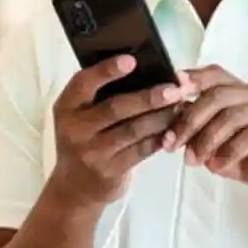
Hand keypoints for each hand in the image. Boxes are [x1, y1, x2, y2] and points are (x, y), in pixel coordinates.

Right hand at [50, 55, 186, 208]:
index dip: (107, 70)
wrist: (74, 187)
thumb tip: (145, 71)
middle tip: (175, 89)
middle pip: (116, 108)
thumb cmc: (85, 140)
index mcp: (67, 107)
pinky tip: (174, 129)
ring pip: (133, 130)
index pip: (84, 83)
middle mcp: (75, 129)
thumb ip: (100, 96)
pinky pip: (141, 150)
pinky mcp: (109, 171)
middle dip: (149, 97)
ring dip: (160, 117)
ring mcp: (92, 152)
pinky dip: (159, 138)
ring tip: (180, 106)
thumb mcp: (80, 116)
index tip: (131, 60)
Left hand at [166, 65, 247, 203]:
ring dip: (206, 141)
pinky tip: (217, 166)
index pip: (213, 74)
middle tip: (173, 144)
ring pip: (230, 117)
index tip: (171, 90)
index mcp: (234, 89)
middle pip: (216, 96)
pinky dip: (228, 152)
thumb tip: (167, 117)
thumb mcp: (207, 140)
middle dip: (190, 121)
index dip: (193, 78)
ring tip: (193, 161)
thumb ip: (192, 125)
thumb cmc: (237, 156)